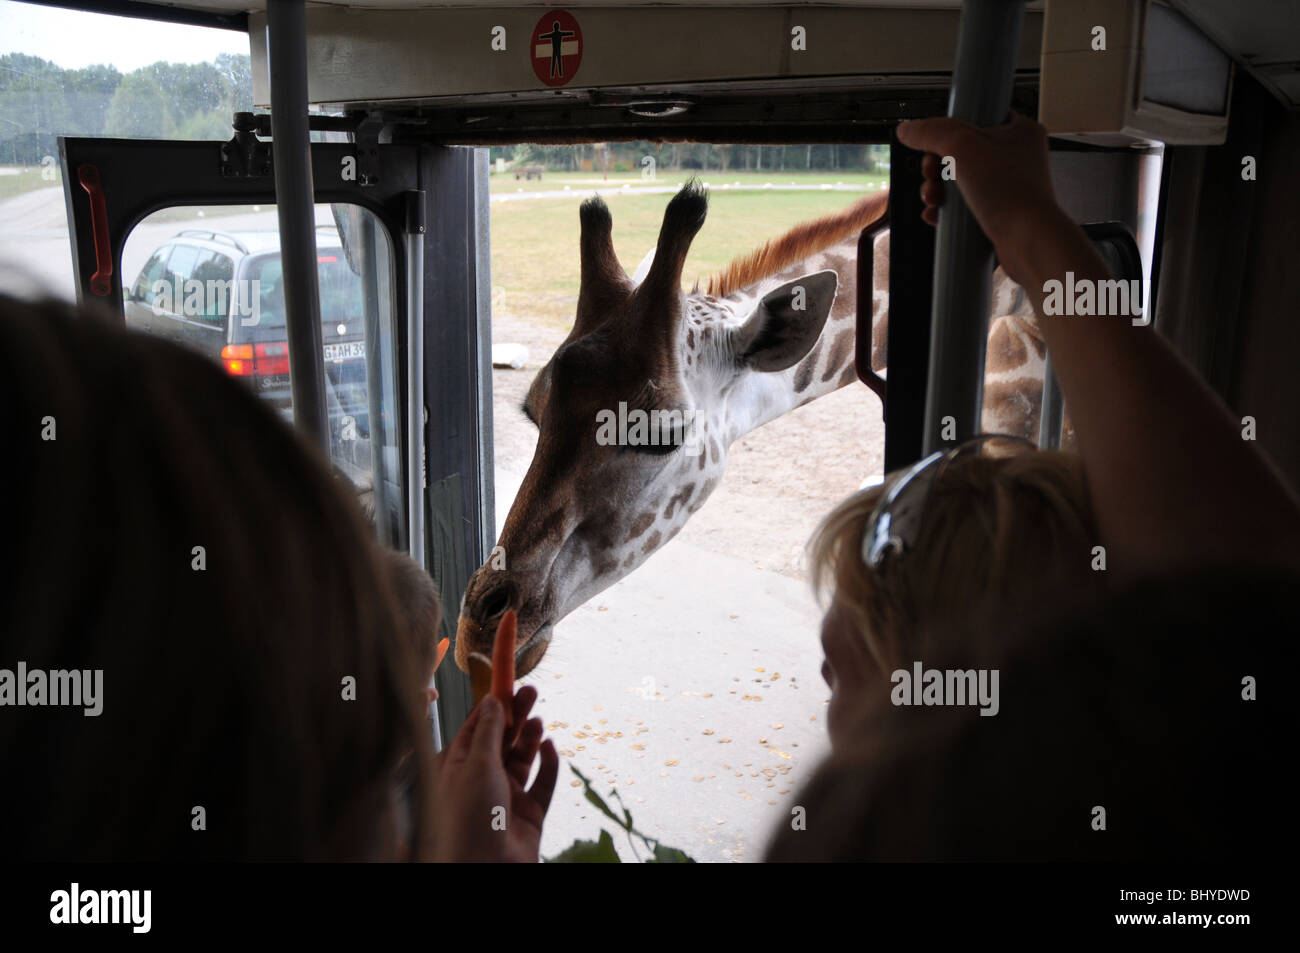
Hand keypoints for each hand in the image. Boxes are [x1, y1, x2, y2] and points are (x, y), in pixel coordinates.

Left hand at [428, 686, 558, 862]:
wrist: (483, 870)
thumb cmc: (467, 820)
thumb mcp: (476, 765)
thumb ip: (489, 732)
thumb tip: (493, 701)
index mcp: (458, 768)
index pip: (477, 729)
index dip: (493, 706)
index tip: (508, 683)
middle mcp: (481, 781)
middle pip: (502, 741)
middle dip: (516, 716)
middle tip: (532, 692)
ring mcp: (506, 799)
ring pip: (522, 760)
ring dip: (531, 738)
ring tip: (538, 720)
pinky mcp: (529, 816)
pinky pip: (542, 784)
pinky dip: (548, 765)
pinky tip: (549, 747)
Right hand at [896, 112, 1068, 287]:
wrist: (1028, 240)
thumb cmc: (1011, 193)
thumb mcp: (962, 147)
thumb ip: (931, 133)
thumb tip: (908, 128)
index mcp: (1019, 131)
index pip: (977, 118)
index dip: (950, 130)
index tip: (937, 143)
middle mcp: (1016, 157)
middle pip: (962, 152)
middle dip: (936, 167)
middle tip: (931, 173)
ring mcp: (1008, 186)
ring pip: (961, 181)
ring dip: (937, 190)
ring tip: (932, 198)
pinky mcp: (999, 212)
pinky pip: (965, 206)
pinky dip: (947, 210)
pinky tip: (937, 214)